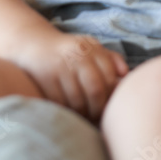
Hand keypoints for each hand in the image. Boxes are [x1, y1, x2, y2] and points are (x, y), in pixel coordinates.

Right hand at [12, 30, 128, 120]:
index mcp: (90, 49)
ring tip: (86, 116)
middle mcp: (76, 57)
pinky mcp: (44, 79)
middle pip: (95, 90)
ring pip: (77, 100)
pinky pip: (60, 102)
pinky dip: (67, 110)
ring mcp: (60, 68)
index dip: (112, 95)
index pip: (109, 76)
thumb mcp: (91, 46)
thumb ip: (110, 58)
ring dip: (83, 113)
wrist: (33, 44)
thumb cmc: (69, 49)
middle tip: (99, 116)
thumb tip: (127, 74)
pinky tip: (70, 112)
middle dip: (99, 108)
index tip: (112, 105)